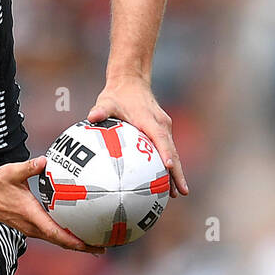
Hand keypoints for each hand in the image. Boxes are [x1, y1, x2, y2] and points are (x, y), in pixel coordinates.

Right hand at [0, 157, 105, 253]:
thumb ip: (29, 167)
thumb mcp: (12, 172)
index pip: (54, 232)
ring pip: (56, 240)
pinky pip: (51, 235)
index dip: (72, 240)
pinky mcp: (30, 226)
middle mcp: (31, 226)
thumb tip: (44, 160)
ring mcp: (30, 228)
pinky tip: (77, 232)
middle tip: (103, 247)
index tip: (88, 244)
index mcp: (30, 215)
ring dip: (75, 244)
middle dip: (81, 246)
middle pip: (60, 242)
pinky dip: (66, 237)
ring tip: (95, 244)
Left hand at [88, 77, 187, 196]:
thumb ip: (100, 110)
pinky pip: (167, 150)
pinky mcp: (162, 131)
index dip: (165, 152)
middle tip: (181, 192)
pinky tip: (167, 182)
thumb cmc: (117, 94)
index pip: (160, 138)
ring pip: (172, 152)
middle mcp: (161, 124)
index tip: (170, 167)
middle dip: (178, 172)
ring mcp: (163, 128)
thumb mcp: (106, 101)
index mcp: (149, 120)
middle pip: (172, 151)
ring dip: (176, 172)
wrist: (131, 81)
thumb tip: (92, 116)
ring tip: (177, 193)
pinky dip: (169, 165)